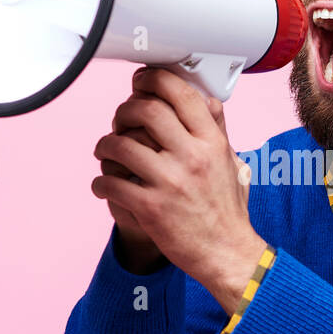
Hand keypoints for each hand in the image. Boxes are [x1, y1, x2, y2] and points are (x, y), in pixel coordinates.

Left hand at [92, 68, 263, 312]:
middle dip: (125, 109)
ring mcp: (170, 182)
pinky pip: (111, 183)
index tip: (141, 81)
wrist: (226, 253)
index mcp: (211, 143)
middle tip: (120, 119)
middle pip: (147, 110)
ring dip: (105, 145)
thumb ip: (217, 131)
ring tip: (105, 151)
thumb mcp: (232, 163)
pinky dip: (101, 182)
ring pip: (120, 144)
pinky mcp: (151, 208)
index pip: (181, 94)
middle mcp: (192, 157)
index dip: (154, 80)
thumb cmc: (228, 210)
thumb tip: (208, 101)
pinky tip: (104, 185)